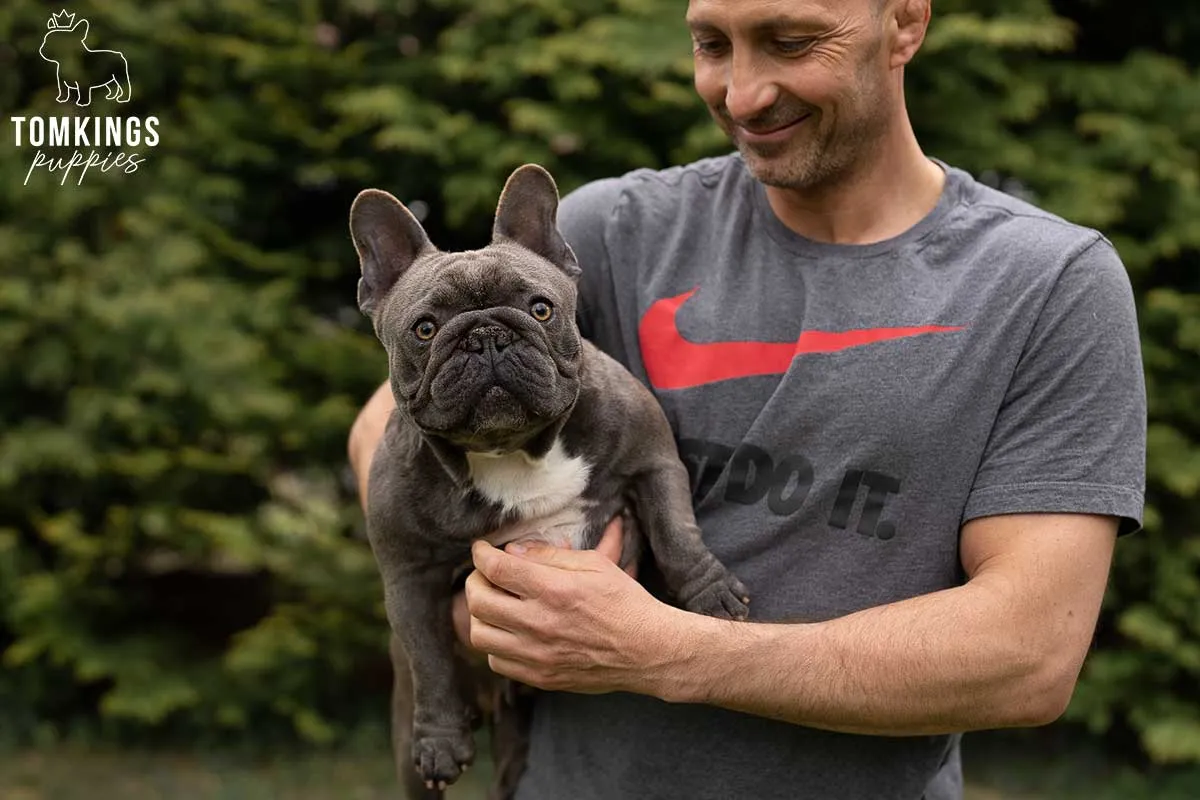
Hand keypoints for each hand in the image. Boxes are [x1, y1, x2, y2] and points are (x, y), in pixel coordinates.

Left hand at [452, 516, 633, 653]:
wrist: (648, 651)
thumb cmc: (624, 603)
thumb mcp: (594, 565)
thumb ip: (550, 556)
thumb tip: (512, 551)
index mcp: (554, 591)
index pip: (496, 568)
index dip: (481, 554)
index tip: (481, 549)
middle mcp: (540, 624)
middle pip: (478, 601)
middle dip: (475, 580)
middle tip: (486, 574)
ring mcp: (537, 655)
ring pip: (479, 634)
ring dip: (480, 614)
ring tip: (495, 603)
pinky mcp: (540, 677)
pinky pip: (496, 661)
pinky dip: (495, 643)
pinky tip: (511, 631)